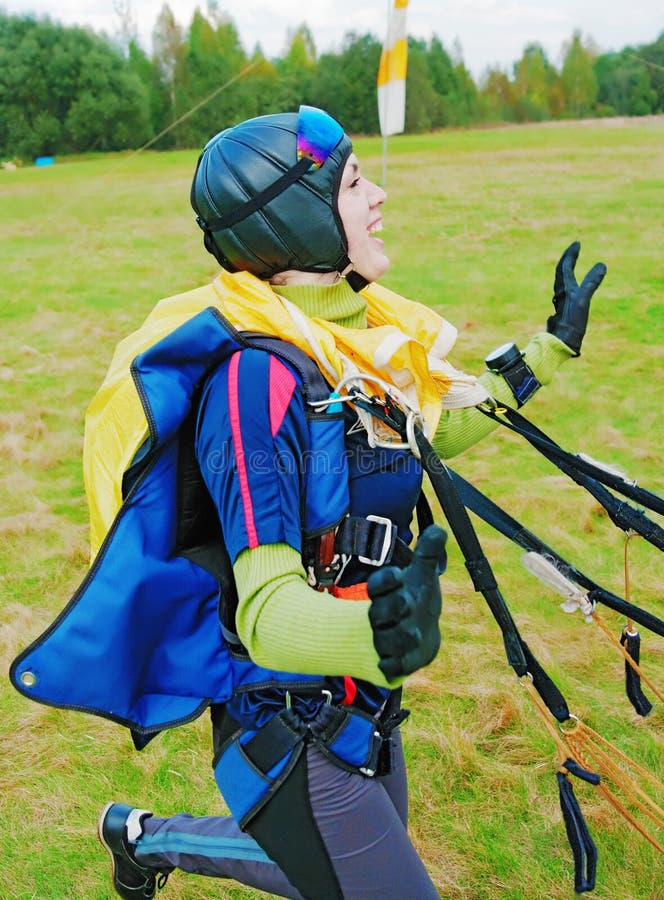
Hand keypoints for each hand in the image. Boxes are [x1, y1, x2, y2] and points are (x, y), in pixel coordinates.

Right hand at [367, 525, 445, 678]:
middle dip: (394, 607)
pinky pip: (388, 667)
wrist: (415, 636)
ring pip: (385, 641)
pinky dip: (394, 665)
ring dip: (400, 637)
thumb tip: (438, 530)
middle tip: (408, 604)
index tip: (399, 574)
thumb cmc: (415, 599)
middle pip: (378, 613)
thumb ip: (429, 554)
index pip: (377, 585)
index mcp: (385, 594)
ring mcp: (382, 642)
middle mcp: (380, 617)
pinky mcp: (388, 665)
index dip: (386, 581)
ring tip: (413, 633)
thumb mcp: (422, 576)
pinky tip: (400, 659)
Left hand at [547, 241, 606, 355]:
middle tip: (574, 249)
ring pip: (561, 283)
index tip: (577, 243)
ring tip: (570, 265)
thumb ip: (591, 282)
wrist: (560, 343)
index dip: (571, 254)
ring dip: (566, 271)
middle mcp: (560, 294)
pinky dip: (568, 285)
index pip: (564, 266)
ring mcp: (560, 303)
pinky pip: (564, 293)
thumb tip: (602, 265)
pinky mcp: (563, 311)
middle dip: (567, 259)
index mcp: (564, 289)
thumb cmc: (571, 322)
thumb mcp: (584, 300)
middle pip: (560, 272)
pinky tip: (569, 290)